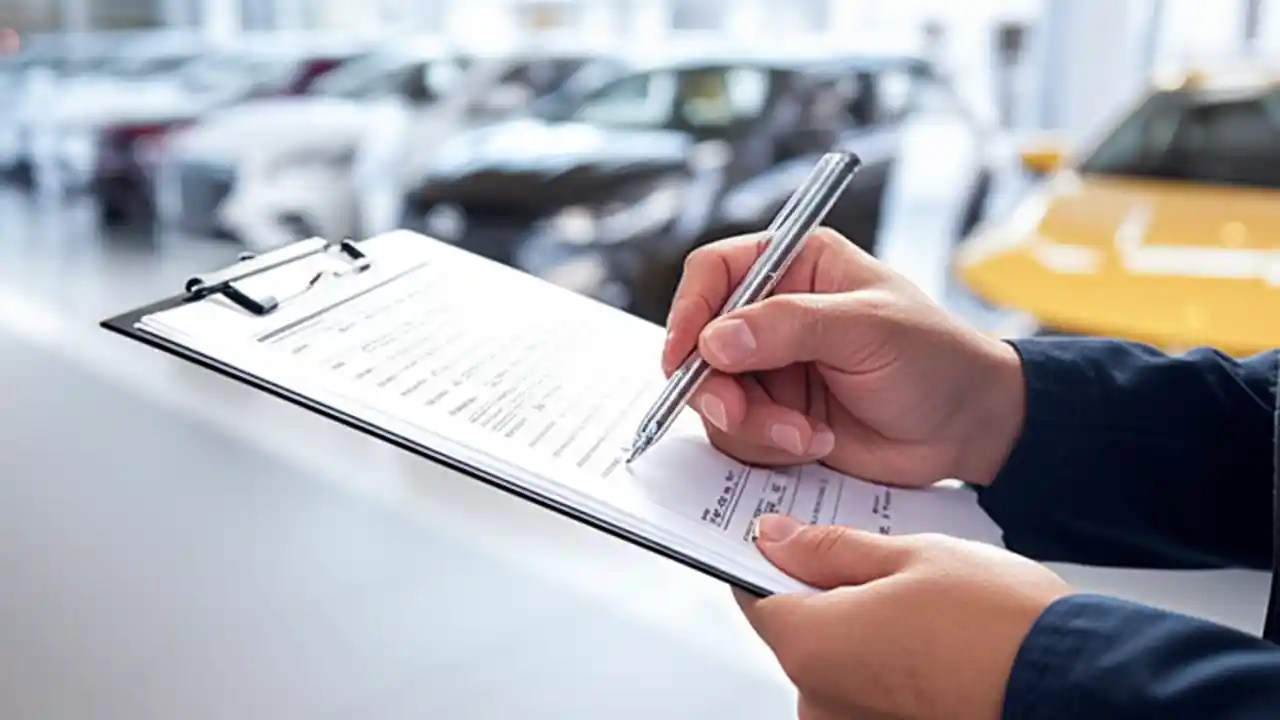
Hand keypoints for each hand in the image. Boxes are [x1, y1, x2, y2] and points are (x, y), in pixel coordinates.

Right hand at [663, 229, 1024, 486]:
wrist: (968, 429)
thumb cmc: (937, 359)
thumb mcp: (868, 328)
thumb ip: (790, 326)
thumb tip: (718, 337)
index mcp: (795, 266)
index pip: (714, 273)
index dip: (689, 310)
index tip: (686, 353)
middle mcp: (773, 315)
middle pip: (700, 344)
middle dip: (717, 386)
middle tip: (741, 411)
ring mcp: (772, 369)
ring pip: (715, 397)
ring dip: (751, 425)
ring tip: (803, 433)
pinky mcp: (776, 416)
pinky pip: (737, 435)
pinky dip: (766, 447)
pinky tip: (813, 443)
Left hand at [739, 515, 1070, 719]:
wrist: (1080, 686)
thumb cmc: (1002, 624)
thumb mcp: (910, 555)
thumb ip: (830, 549)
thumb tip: (776, 540)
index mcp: (810, 644)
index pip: (755, 595)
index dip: (770, 560)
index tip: (792, 540)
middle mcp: (820, 700)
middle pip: (799, 632)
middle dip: (829, 594)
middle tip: (885, 565)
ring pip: (839, 664)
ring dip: (864, 632)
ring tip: (925, 607)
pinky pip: (870, 693)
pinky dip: (889, 666)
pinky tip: (934, 643)